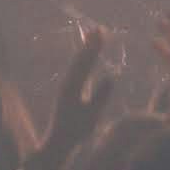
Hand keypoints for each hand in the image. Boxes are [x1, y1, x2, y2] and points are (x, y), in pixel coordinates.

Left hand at [41, 32, 116, 159]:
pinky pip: (77, 68)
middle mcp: (67, 82)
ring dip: (86, 48)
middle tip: (100, 28)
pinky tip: (89, 53)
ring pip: (77, 62)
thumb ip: (100, 97)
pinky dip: (84, 57)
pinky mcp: (67, 88)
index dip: (93, 48)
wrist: (58, 141)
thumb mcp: (91, 116)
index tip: (101, 34)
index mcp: (72, 87)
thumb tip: (111, 77)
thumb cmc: (76, 131)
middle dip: (90, 43)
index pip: (84, 63)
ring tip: (95, 34)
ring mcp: (66, 85)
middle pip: (79, 58)